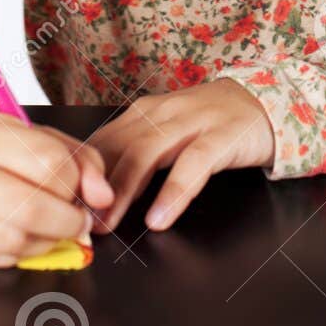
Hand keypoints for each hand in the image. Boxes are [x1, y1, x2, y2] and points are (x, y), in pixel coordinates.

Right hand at [0, 110, 113, 268]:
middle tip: (79, 223)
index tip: (80, 192)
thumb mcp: (38, 136)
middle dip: (68, 222)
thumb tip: (104, 198)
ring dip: (47, 242)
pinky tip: (24, 238)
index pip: (49, 162)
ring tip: (52, 231)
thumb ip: (81, 160)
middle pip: (30, 208)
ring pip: (12, 239)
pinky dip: (20, 254)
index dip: (76, 183)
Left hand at [87, 78, 275, 234]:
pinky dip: (174, 191)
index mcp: (142, 113)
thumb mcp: (166, 136)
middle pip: (116, 148)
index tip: (60, 204)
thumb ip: (134, 156)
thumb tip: (93, 194)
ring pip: (147, 152)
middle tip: (75, 221)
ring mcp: (192, 121)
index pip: (100, 142)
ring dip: (122, 190)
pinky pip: (193, 165)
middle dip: (92, 186)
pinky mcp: (222, 136)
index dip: (78, 174)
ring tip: (107, 223)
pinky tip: (159, 217)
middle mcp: (161, 112)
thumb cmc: (208, 126)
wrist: (264, 102)